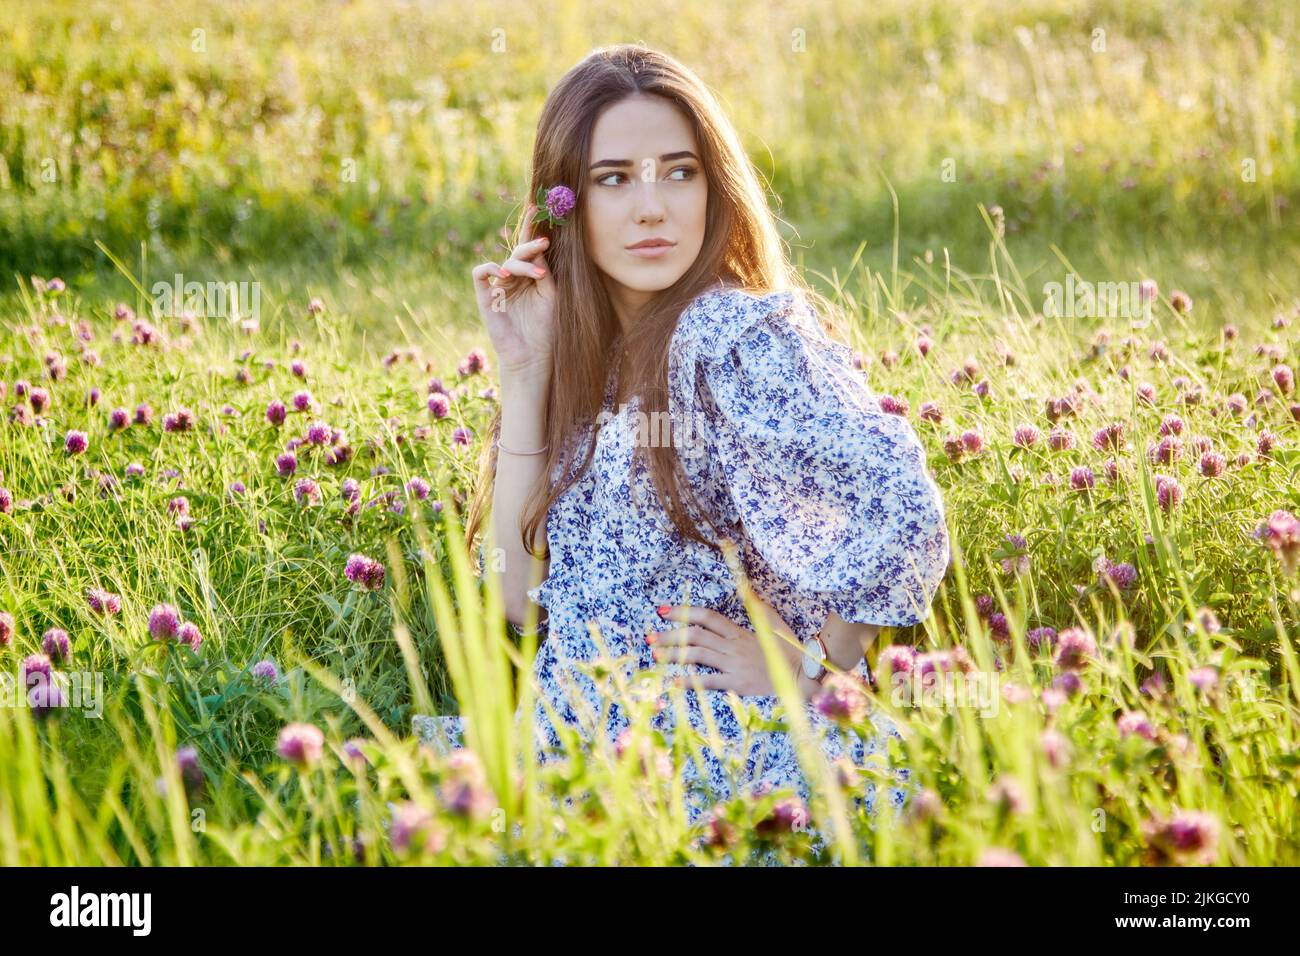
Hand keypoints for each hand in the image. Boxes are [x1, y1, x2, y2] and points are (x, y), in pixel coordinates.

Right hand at [471, 201, 556, 379]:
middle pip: (519, 250)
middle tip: (545, 241)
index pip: (531, 247)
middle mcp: (515, 277)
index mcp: (531, 275)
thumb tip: (540, 247)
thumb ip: (545, 271)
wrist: (532, 357)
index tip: (543, 207)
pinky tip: (504, 274)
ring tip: (538, 275)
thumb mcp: (551, 296)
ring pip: (506, 261)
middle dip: (530, 240)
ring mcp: (499, 285)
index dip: (534, 227)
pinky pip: (481, 273)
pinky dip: (491, 268)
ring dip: (522, 264)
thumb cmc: (546, 330)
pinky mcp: (485, 295)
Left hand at [648, 596, 808, 697]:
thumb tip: (748, 588)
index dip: (684, 612)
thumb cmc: (788, 649)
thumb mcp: (774, 622)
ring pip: (697, 656)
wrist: (802, 674)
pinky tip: (673, 682)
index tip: (664, 611)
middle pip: (695, 636)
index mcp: (739, 631)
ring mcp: (733, 664)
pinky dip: (690, 682)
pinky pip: (709, 681)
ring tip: (655, 656)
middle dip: (670, 635)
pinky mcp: (737, 683)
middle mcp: (732, 645)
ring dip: (674, 655)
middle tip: (650, 637)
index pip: (706, 617)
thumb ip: (758, 606)